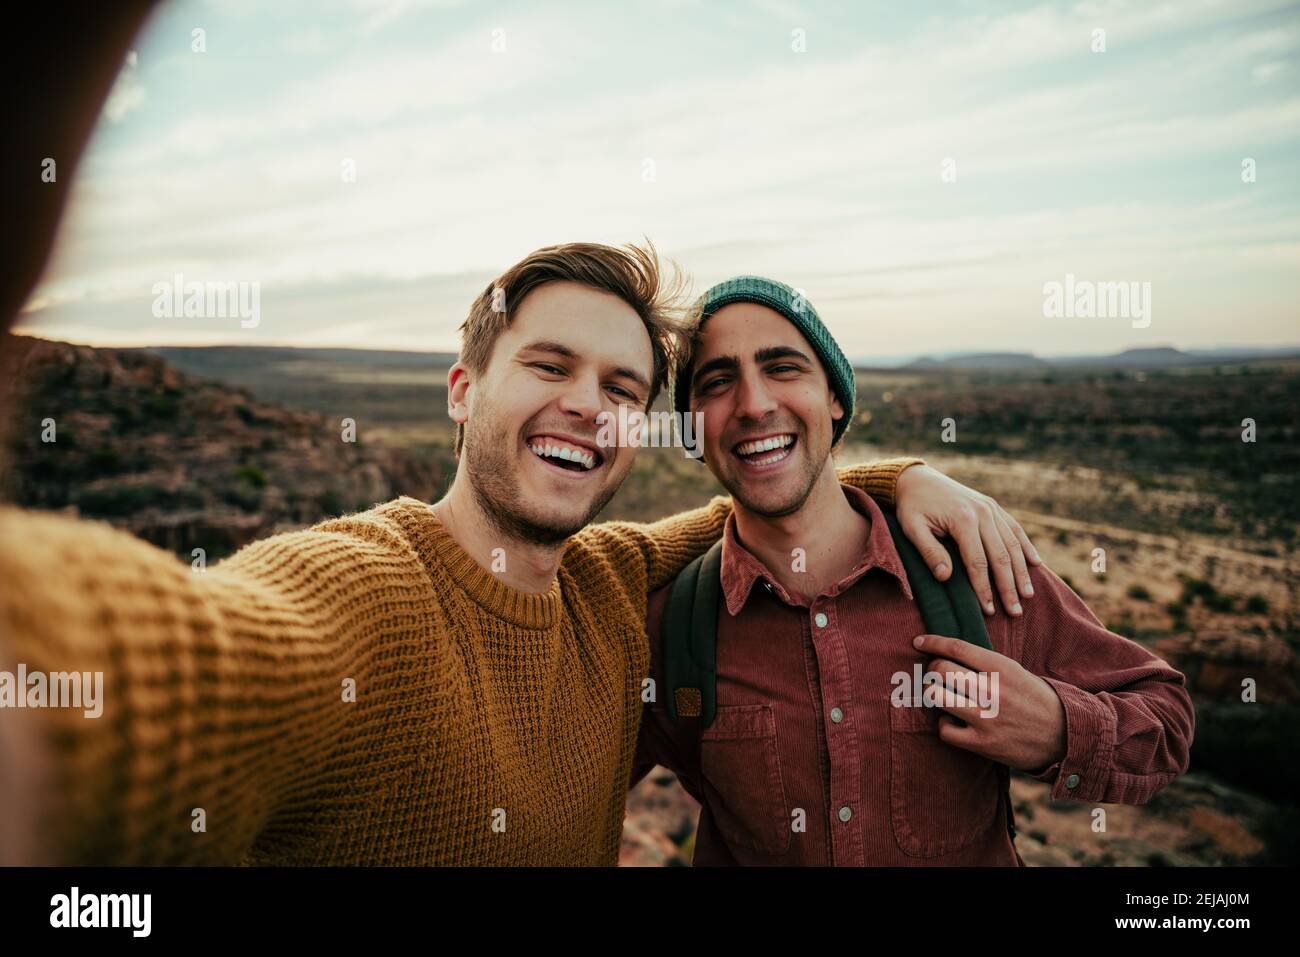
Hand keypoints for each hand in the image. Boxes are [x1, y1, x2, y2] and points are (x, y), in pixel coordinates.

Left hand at [895, 464, 1039, 615]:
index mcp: (963, 519)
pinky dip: (1026, 547)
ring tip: (1028, 595)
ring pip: (1013, 544)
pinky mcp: (994, 506)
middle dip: (1009, 587)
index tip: (989, 610)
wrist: (917, 479)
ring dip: (1022, 572)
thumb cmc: (912, 507)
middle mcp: (983, 513)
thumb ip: (929, 552)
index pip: (978, 562)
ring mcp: (991, 508)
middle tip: (1015, 612)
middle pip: (1001, 556)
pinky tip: (1036, 563)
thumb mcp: (912, 529)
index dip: (984, 588)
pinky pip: (1015, 529)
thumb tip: (946, 577)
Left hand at [912, 633, 1065, 772]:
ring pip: (937, 696)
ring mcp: (986, 718)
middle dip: (932, 670)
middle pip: (941, 670)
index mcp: (1001, 668)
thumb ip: (984, 664)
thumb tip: (947, 653)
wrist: (1064, 736)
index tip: (918, 642)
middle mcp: (992, 691)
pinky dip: (945, 725)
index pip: (957, 648)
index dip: (932, 642)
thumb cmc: (1034, 700)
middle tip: (936, 674)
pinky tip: (954, 722)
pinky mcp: (982, 743)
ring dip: (935, 694)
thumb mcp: (1015, 672)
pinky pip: (944, 730)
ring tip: (943, 696)